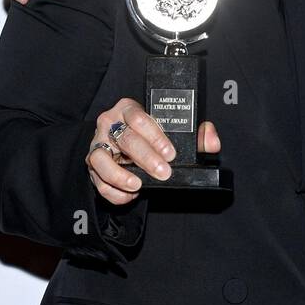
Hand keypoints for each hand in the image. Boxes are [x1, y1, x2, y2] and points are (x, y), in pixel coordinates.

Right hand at [85, 98, 220, 204]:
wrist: (132, 149)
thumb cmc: (154, 138)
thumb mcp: (176, 134)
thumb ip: (197, 136)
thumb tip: (211, 138)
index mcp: (129, 109)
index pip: (139, 117)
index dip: (155, 136)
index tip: (170, 153)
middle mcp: (110, 124)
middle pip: (125, 139)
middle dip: (145, 157)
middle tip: (163, 172)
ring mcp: (98, 144)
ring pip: (101, 158)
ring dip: (119, 174)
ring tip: (137, 185)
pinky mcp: (93, 165)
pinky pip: (97, 180)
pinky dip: (112, 191)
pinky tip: (129, 195)